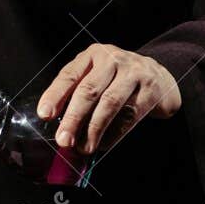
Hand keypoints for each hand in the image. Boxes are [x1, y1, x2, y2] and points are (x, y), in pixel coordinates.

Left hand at [37, 45, 181, 154]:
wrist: (160, 77)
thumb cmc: (118, 80)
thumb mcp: (96, 78)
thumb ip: (77, 95)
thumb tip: (61, 128)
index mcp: (93, 55)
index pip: (69, 75)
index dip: (55, 95)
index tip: (44, 114)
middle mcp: (113, 60)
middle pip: (89, 90)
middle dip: (74, 118)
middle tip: (63, 140)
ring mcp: (134, 73)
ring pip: (109, 103)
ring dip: (94, 129)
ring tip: (83, 148)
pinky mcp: (150, 90)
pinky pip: (129, 115)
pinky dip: (114, 133)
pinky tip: (103, 144)